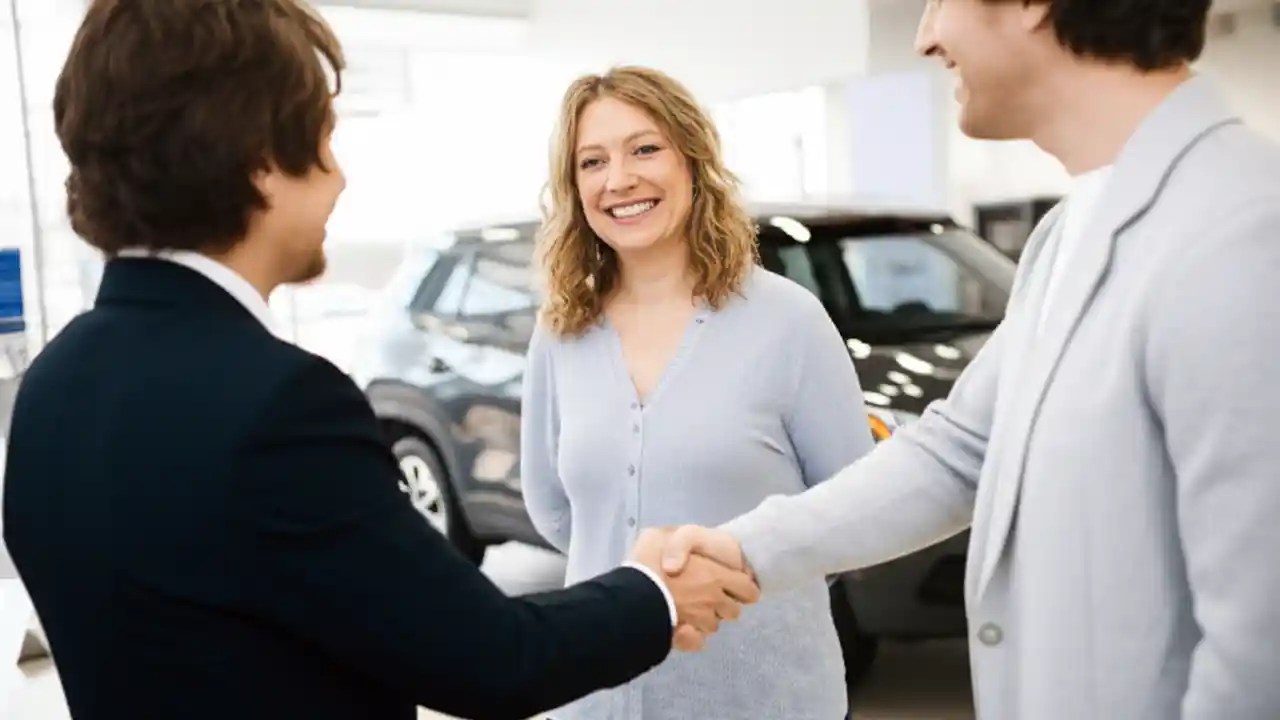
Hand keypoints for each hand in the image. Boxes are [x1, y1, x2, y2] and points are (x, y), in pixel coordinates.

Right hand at [629, 528, 759, 651]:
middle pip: (733, 611)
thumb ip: (676, 543)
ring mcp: (700, 621)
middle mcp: (714, 601)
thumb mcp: (659, 536)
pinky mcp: (686, 639)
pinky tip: (681, 629)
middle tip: (707, 597)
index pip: (748, 589)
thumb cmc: (648, 563)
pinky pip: (697, 642)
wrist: (632, 597)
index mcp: (716, 576)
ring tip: (689, 611)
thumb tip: (681, 554)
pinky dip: (692, 638)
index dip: (742, 587)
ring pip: (713, 626)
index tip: (731, 584)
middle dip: (724, 606)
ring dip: (705, 620)